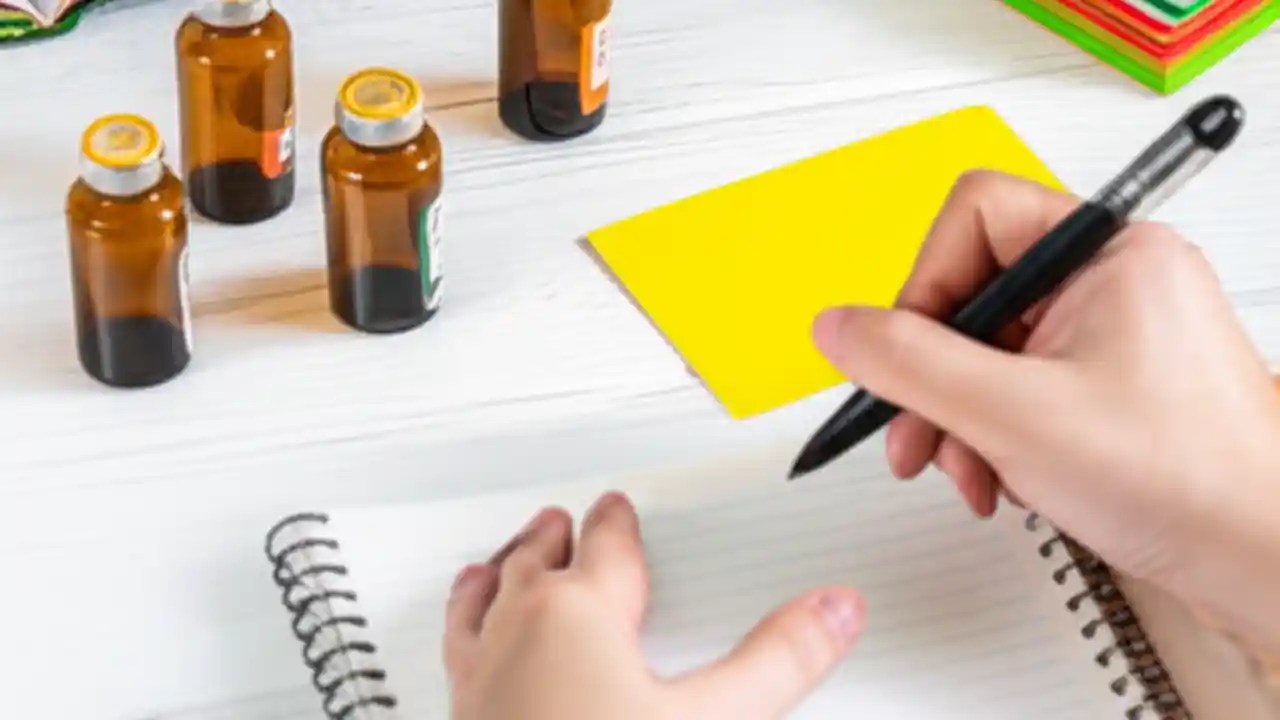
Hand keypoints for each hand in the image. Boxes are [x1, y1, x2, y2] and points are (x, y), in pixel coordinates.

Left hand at [444, 493, 864, 719]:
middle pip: (535, 561)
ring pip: (482, 600)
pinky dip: (464, 627)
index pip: (604, 545)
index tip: (618, 507)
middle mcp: (517, 631)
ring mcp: (479, 676)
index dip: (616, 522)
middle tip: (562, 520)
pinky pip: (456, 648)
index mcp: (577, 612)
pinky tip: (465, 648)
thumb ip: (777, 661)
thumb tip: (829, 613)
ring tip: (498, 563)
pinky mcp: (460, 716)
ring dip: (499, 573)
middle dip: (553, 537)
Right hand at [811, 171, 1279, 658]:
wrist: (1263, 562)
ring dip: (960, 418)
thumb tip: (839, 327)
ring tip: (972, 473)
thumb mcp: (1013, 416)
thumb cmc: (1187, 481)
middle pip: (972, 293)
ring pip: (987, 350)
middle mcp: (1109, 280)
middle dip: (934, 376)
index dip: (924, 284)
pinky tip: (1006, 479)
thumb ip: (909, 364)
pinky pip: (1017, 388)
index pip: (975, 216)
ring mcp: (1109, 333)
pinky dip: (995, 436)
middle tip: (918, 432)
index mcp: (1106, 252)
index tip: (903, 352)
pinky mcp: (1106, 383)